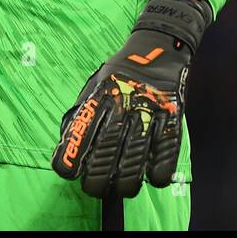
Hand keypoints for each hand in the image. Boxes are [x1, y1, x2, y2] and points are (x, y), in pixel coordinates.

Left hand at [51, 0, 212, 197]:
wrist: (159, 47)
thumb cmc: (120, 73)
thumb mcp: (94, 84)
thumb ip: (81, 113)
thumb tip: (65, 143)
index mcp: (99, 95)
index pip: (79, 132)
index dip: (70, 157)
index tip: (68, 173)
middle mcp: (122, 103)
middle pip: (107, 150)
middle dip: (97, 179)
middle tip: (94, 190)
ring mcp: (149, 110)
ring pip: (136, 155)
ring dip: (126, 181)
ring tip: (121, 190)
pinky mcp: (171, 115)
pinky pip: (167, 149)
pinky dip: (160, 170)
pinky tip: (153, 179)